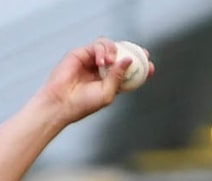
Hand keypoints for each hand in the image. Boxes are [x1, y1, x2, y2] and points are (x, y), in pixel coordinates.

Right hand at [35, 38, 154, 125]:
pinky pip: (96, 45)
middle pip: (121, 54)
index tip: (151, 67)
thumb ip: (118, 77)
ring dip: (114, 50)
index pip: (128, 70)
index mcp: (110, 81)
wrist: (61, 104)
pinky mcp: (80, 54)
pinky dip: (102, 50)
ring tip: (111, 61)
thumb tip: (129, 60)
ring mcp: (91, 61)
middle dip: (133, 51)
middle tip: (142, 53)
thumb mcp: (107, 93)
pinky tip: (102, 61)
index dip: (140, 67)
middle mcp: (102, 69)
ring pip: (109, 46)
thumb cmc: (83, 104)